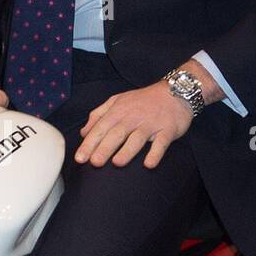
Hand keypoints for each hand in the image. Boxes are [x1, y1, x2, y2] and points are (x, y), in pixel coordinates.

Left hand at [74, 81, 193, 168]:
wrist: (175, 91)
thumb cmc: (143, 100)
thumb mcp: (117, 101)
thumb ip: (98, 115)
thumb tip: (83, 133)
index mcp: (118, 111)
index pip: (100, 128)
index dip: (89, 143)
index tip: (80, 158)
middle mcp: (132, 118)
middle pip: (116, 134)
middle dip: (104, 148)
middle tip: (94, 163)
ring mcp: (150, 124)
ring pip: (137, 138)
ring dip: (127, 150)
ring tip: (117, 163)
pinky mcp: (167, 129)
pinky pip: (161, 142)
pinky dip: (155, 153)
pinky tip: (149, 164)